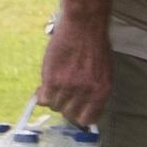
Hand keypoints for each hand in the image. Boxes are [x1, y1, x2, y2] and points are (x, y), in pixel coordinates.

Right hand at [37, 13, 115, 129]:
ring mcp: (68, 87)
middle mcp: (86, 93)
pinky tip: (46, 84)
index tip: (75, 110)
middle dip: (65, 106)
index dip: (79, 115)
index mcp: (102, 92)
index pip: (88, 119)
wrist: (84, 27)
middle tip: (63, 94)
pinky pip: (43, 99)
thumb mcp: (104, 72)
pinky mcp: (52, 80)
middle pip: (69, 114)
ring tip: (55, 84)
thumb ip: (94, 91)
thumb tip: (83, 106)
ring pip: (54, 106)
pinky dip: (42, 94)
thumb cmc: (96, 46)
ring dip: (53, 98)